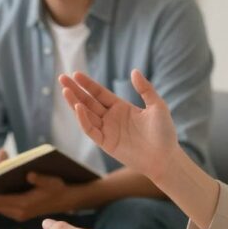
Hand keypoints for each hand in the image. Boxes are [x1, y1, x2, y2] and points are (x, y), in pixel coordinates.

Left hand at [0, 173, 69, 220]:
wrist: (68, 199)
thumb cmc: (59, 188)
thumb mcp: (51, 181)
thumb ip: (40, 178)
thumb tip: (28, 173)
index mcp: (25, 204)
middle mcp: (21, 212)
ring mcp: (21, 214)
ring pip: (0, 209)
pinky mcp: (23, 214)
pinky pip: (5, 209)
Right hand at [61, 70, 181, 182]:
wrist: (165, 157)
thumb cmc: (164, 132)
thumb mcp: (157, 106)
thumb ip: (145, 89)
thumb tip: (134, 71)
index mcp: (121, 107)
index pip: (99, 93)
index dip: (87, 84)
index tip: (76, 74)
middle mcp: (111, 118)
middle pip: (88, 101)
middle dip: (75, 90)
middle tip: (62, 78)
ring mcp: (107, 130)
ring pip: (86, 114)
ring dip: (75, 103)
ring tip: (65, 90)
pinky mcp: (106, 143)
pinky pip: (91, 130)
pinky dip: (83, 119)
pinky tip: (78, 107)